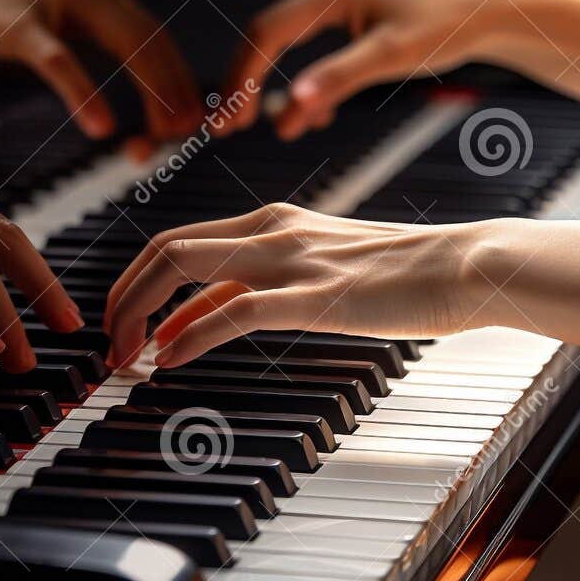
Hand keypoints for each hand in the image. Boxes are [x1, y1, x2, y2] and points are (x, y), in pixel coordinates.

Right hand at [0, 0, 200, 158]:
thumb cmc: (12, 15)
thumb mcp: (66, 21)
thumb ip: (107, 40)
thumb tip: (154, 93)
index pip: (154, 35)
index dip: (178, 76)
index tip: (195, 116)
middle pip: (147, 40)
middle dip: (173, 88)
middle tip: (187, 132)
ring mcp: (55, 4)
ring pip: (119, 46)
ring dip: (148, 91)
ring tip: (161, 134)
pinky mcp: (19, 28)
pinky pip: (59, 63)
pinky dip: (84, 94)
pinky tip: (101, 125)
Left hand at [102, 203, 488, 366]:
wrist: (468, 266)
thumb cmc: (406, 276)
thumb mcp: (322, 271)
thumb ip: (266, 287)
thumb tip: (209, 318)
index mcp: (271, 221)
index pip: (176, 242)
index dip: (135, 285)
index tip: (125, 328)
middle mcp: (271, 230)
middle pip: (164, 249)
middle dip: (122, 298)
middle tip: (111, 348)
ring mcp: (292, 260)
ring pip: (184, 267)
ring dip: (141, 315)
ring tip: (128, 359)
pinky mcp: (316, 295)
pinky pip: (233, 309)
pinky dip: (189, 334)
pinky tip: (171, 359)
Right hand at [217, 0, 513, 139]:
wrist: (487, 10)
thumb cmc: (447, 25)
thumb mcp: (391, 57)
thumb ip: (338, 79)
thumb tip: (290, 106)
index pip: (265, 34)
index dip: (241, 78)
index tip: (229, 119)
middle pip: (267, 38)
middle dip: (247, 84)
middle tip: (229, 128)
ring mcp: (339, 4)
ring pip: (288, 47)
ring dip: (275, 88)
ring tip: (273, 129)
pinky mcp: (353, 20)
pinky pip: (313, 52)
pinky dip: (307, 85)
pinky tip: (313, 118)